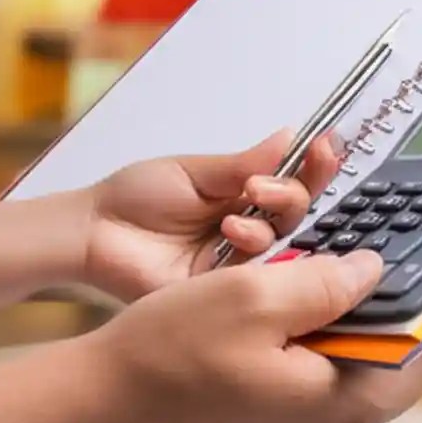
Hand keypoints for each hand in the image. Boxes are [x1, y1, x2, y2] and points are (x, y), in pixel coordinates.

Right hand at [79, 250, 421, 422]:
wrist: (104, 397)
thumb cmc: (169, 355)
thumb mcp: (254, 297)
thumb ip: (326, 281)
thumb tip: (374, 268)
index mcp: (341, 402)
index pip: (416, 349)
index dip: (415, 298)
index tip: (408, 258)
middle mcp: (333, 419)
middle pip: (387, 349)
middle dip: (374, 299)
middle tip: (350, 257)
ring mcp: (308, 418)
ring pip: (353, 352)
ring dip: (340, 308)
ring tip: (312, 271)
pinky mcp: (284, 408)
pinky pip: (320, 361)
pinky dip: (314, 326)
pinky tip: (287, 295)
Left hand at [84, 129, 337, 300]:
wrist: (96, 232)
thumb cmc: (136, 197)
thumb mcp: (195, 171)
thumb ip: (246, 162)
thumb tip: (291, 137)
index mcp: (246, 192)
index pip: (296, 179)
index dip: (315, 164)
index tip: (324, 145)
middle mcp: (252, 223)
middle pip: (301, 210)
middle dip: (293, 193)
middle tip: (260, 187)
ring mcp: (243, 257)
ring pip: (287, 238)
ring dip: (269, 220)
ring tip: (234, 215)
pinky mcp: (229, 286)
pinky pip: (263, 271)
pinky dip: (255, 246)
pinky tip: (233, 232)